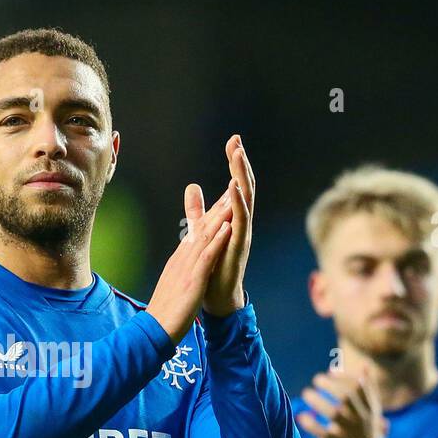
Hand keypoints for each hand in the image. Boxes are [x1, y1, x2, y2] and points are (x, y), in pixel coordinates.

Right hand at [146, 183, 233, 343]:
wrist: (154, 330)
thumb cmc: (165, 311)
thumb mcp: (173, 284)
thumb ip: (180, 269)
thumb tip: (185, 262)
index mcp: (180, 261)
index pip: (198, 233)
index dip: (212, 215)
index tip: (225, 199)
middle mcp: (182, 259)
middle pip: (202, 229)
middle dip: (218, 208)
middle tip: (232, 186)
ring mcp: (187, 268)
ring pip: (205, 237)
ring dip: (220, 216)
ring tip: (233, 197)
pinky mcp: (192, 281)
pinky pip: (206, 258)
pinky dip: (217, 241)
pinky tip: (227, 228)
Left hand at [202, 135, 254, 316]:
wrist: (217, 297)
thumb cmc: (213, 267)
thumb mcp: (202, 231)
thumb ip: (197, 211)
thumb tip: (192, 187)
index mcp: (233, 218)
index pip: (236, 184)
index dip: (235, 163)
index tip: (233, 140)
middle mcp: (241, 222)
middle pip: (244, 186)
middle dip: (240, 163)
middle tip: (236, 140)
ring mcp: (242, 233)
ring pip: (245, 199)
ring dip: (241, 177)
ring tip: (238, 156)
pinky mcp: (239, 245)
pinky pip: (241, 221)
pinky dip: (238, 203)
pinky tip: (234, 188)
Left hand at [295, 369, 387, 437]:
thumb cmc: (366, 429)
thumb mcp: (372, 409)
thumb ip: (369, 388)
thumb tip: (365, 365)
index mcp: (370, 408)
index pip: (359, 387)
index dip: (344, 376)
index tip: (331, 370)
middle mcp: (361, 419)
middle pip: (346, 398)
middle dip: (330, 386)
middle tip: (316, 379)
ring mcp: (350, 432)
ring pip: (334, 413)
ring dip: (318, 401)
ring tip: (306, 393)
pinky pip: (323, 433)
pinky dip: (311, 425)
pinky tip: (301, 417)